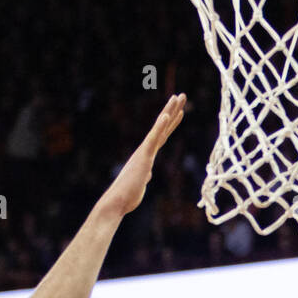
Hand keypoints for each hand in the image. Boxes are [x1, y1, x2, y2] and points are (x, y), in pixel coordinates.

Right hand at [98, 94, 185, 216]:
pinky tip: (166, 115)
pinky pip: (153, 139)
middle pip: (162, 127)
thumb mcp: (141, 183)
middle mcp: (145, 150)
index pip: (161, 136)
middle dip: (172, 110)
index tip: (177, 112)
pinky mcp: (144, 157)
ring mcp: (145, 152)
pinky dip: (160, 127)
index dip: (170, 123)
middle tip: (181, 95)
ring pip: (159, 128)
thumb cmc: (127, 195)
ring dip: (169, 112)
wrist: (117, 201)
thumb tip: (148, 172)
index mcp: (146, 155)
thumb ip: (145, 175)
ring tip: (177, 97)